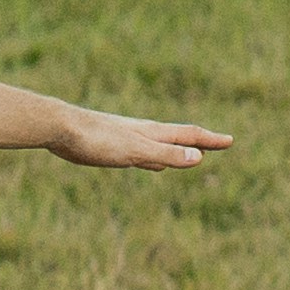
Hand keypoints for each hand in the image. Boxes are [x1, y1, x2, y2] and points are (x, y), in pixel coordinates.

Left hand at [49, 107, 233, 170]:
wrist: (60, 127)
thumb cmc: (96, 140)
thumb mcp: (135, 151)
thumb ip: (165, 154)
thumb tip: (198, 157)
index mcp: (152, 133)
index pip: (188, 136)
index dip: (210, 140)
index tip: (230, 141)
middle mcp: (143, 132)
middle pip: (177, 136)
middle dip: (199, 141)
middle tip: (216, 143)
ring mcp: (127, 137)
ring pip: (160, 144)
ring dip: (178, 148)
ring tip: (189, 153)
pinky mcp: (111, 144)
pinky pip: (142, 151)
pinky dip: (155, 157)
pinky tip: (150, 162)